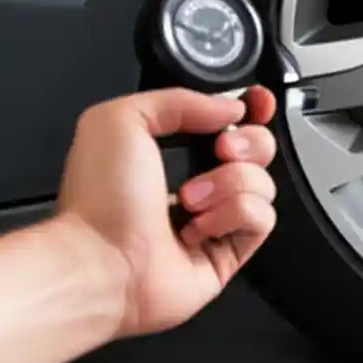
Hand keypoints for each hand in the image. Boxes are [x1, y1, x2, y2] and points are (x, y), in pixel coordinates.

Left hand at [54, 86, 277, 336]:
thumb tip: (230, 107)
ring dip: (230, 183)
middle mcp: (197, 181)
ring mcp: (216, 218)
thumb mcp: (121, 119)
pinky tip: (198, 228)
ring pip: (263, 181)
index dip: (252, 107)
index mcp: (171, 148)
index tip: (257, 103)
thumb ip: (180, 100)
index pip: (228, 120)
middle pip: (258, 147)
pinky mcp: (230, 251)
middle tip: (220, 149)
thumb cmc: (99, 200)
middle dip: (248, 141)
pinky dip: (233, 215)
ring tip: (190, 200)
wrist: (100, 262)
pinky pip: (263, 217)